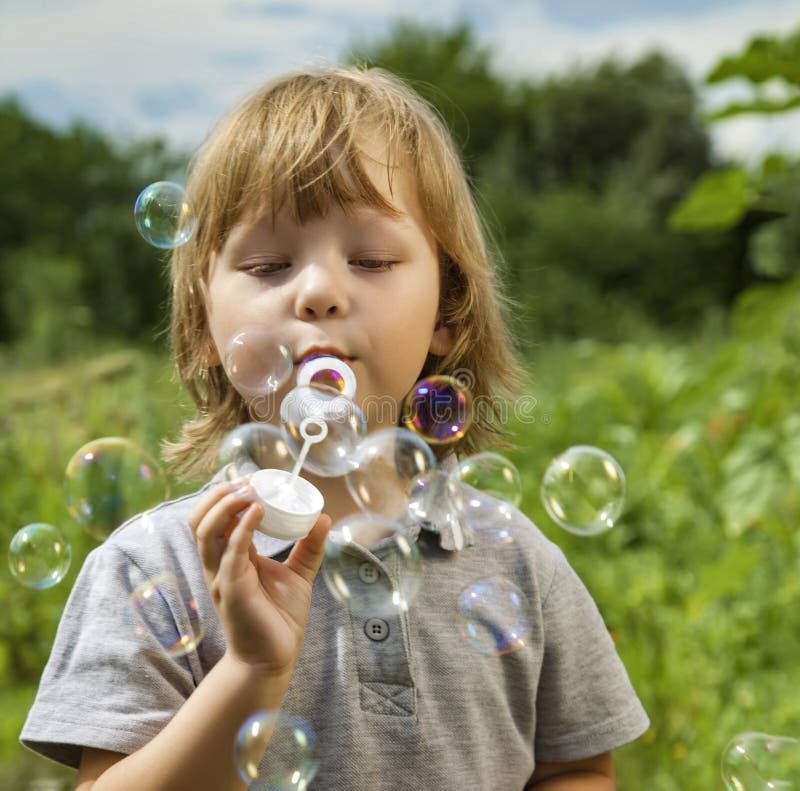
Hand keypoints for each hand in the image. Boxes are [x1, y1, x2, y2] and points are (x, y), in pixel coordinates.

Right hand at [188, 480, 331, 673]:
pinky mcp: (232, 590)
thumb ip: (308, 546)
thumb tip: (324, 516)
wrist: (275, 657)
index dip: (227, 493)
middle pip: (199, 519)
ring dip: (225, 505)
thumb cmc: (280, 617)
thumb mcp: (299, 573)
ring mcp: (221, 577)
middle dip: (219, 494)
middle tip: (248, 480)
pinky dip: (241, 528)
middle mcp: (218, 564)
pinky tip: (258, 511)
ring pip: (205, 532)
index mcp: (230, 556)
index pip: (215, 517)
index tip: (253, 477)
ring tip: (250, 490)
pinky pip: (230, 553)